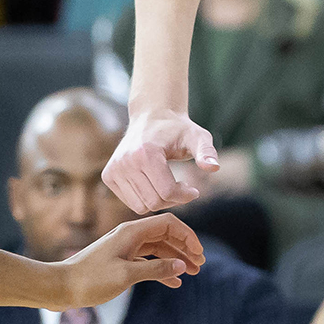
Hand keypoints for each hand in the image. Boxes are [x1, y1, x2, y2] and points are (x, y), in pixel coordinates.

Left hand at [52, 214, 203, 307]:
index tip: (199, 254)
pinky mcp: (120, 261)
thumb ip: (156, 269)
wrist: (60, 287)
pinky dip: (161, 269)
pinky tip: (173, 282)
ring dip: (175, 259)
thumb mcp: (126, 275)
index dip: (187, 236)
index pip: (168, 224)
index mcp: (131, 232)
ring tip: (191, 273)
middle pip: (165, 236)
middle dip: (184, 248)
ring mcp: (124, 248)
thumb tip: (181, 265)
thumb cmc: (90, 280)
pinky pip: (147, 261)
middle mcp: (129, 236)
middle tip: (199, 266)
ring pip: (158, 249)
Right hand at [103, 110, 219, 212]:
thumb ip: (206, 152)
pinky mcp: (109, 175)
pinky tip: (155, 185)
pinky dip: (145, 199)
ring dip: (160, 202)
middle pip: (154, 202)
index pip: (167, 192)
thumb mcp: (198, 137)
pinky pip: (131, 202)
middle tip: (183, 189)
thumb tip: (214, 167)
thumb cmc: (178, 129)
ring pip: (141, 206)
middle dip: (173, 200)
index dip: (185, 195)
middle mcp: (125, 161)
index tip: (194, 190)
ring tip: (170, 186)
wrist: (152, 117)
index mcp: (145, 153)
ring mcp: (114, 169)